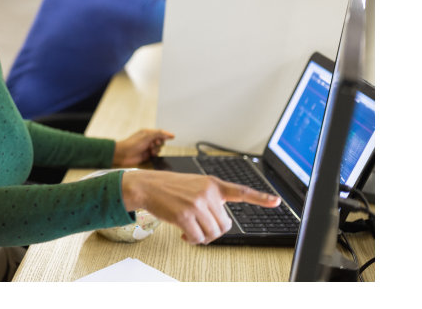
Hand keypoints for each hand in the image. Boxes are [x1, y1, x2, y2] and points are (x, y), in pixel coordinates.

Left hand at [112, 129, 174, 166]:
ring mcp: (147, 147)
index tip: (172, 137)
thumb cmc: (132, 144)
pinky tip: (150, 155)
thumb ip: (159, 134)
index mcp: (147, 133)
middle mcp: (147, 140)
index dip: (166, 135)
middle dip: (159, 143)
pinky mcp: (146, 155)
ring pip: (158, 148)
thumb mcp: (147, 137)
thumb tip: (170, 134)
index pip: (159, 133)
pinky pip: (155, 154)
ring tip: (150, 150)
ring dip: (156, 149)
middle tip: (154, 144)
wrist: (123, 155)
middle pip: (160, 141)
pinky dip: (154, 155)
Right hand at [121, 169, 280, 244]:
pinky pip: (197, 238)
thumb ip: (211, 197)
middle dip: (213, 230)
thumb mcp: (195, 184)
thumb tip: (219, 221)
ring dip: (202, 237)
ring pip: (213, 233)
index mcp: (213, 184)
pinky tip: (183, 234)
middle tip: (201, 227)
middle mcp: (207, 193)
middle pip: (224, 224)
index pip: (241, 191)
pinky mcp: (184, 216)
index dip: (260, 198)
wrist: (147, 186)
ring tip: (191, 230)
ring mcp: (196, 204)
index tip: (276, 201)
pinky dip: (191, 240)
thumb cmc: (170, 187)